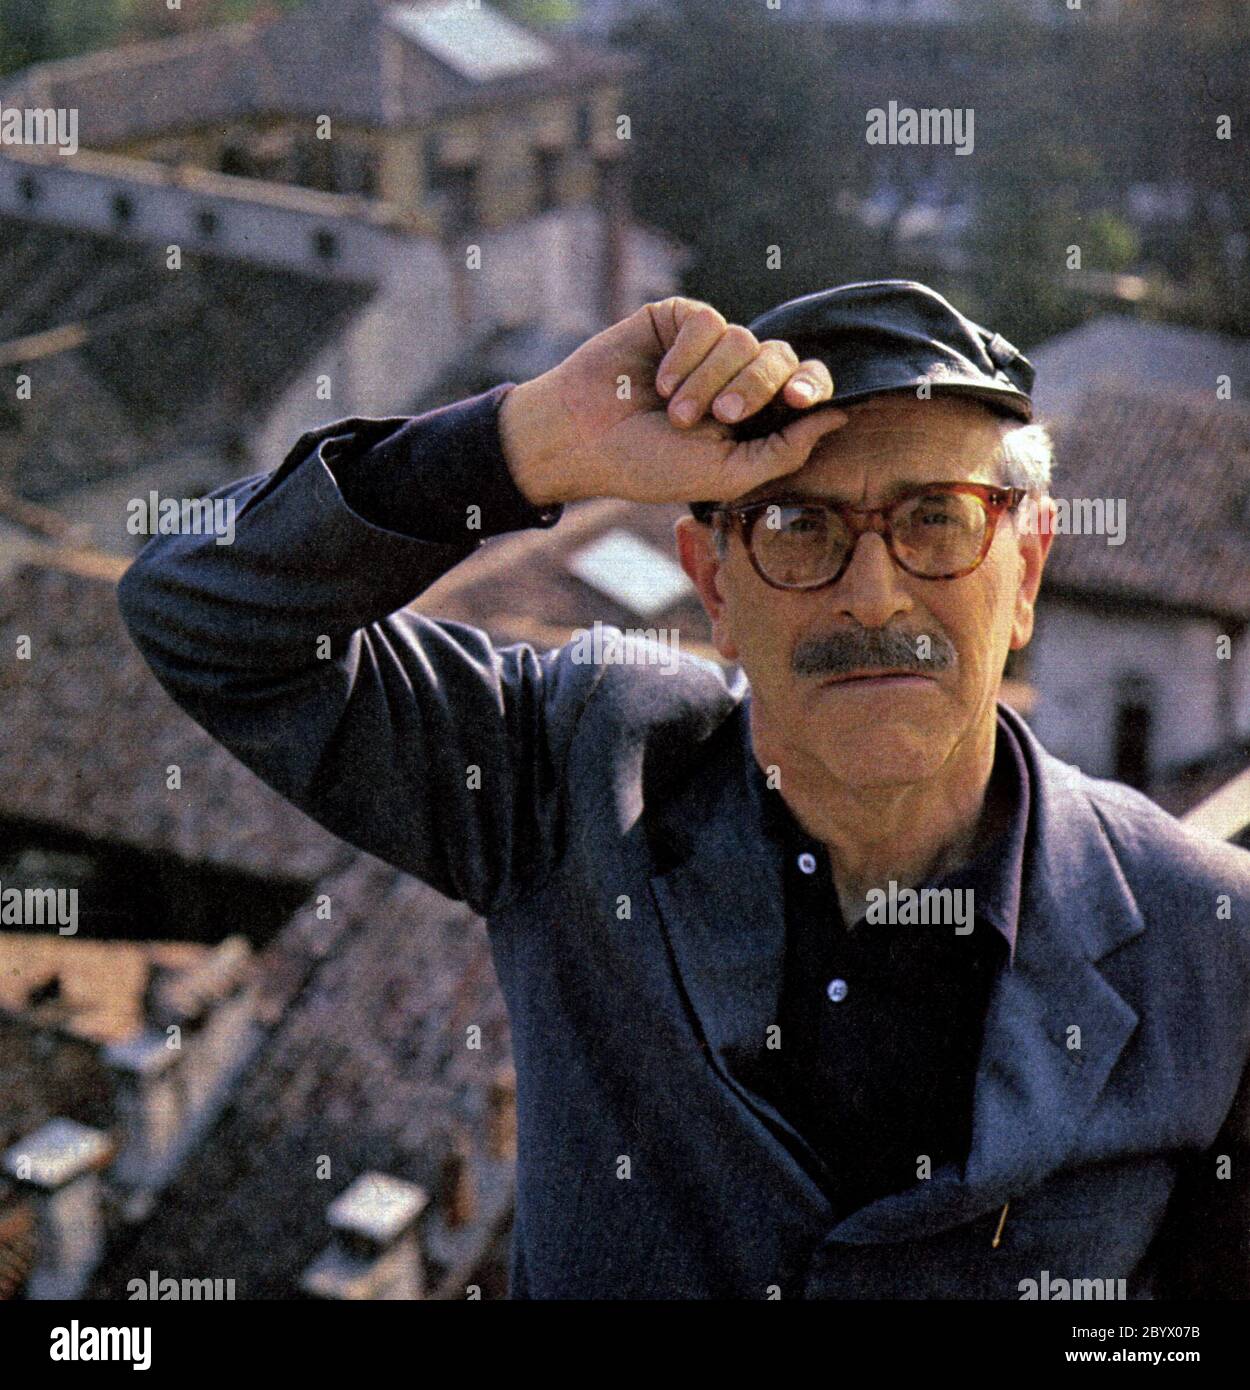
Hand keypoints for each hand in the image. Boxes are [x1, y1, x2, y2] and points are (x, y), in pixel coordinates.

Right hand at [500, 297, 846, 507]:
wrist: (583, 440)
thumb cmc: (649, 466)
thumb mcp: (724, 475)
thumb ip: (784, 451)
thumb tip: (838, 416)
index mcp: (755, 416)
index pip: (805, 386)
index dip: (810, 386)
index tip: (797, 399)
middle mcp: (737, 376)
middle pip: (780, 358)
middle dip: (753, 389)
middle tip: (717, 418)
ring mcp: (709, 347)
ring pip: (744, 340)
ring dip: (708, 382)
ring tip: (673, 411)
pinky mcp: (678, 320)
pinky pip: (708, 322)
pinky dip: (687, 356)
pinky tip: (660, 380)